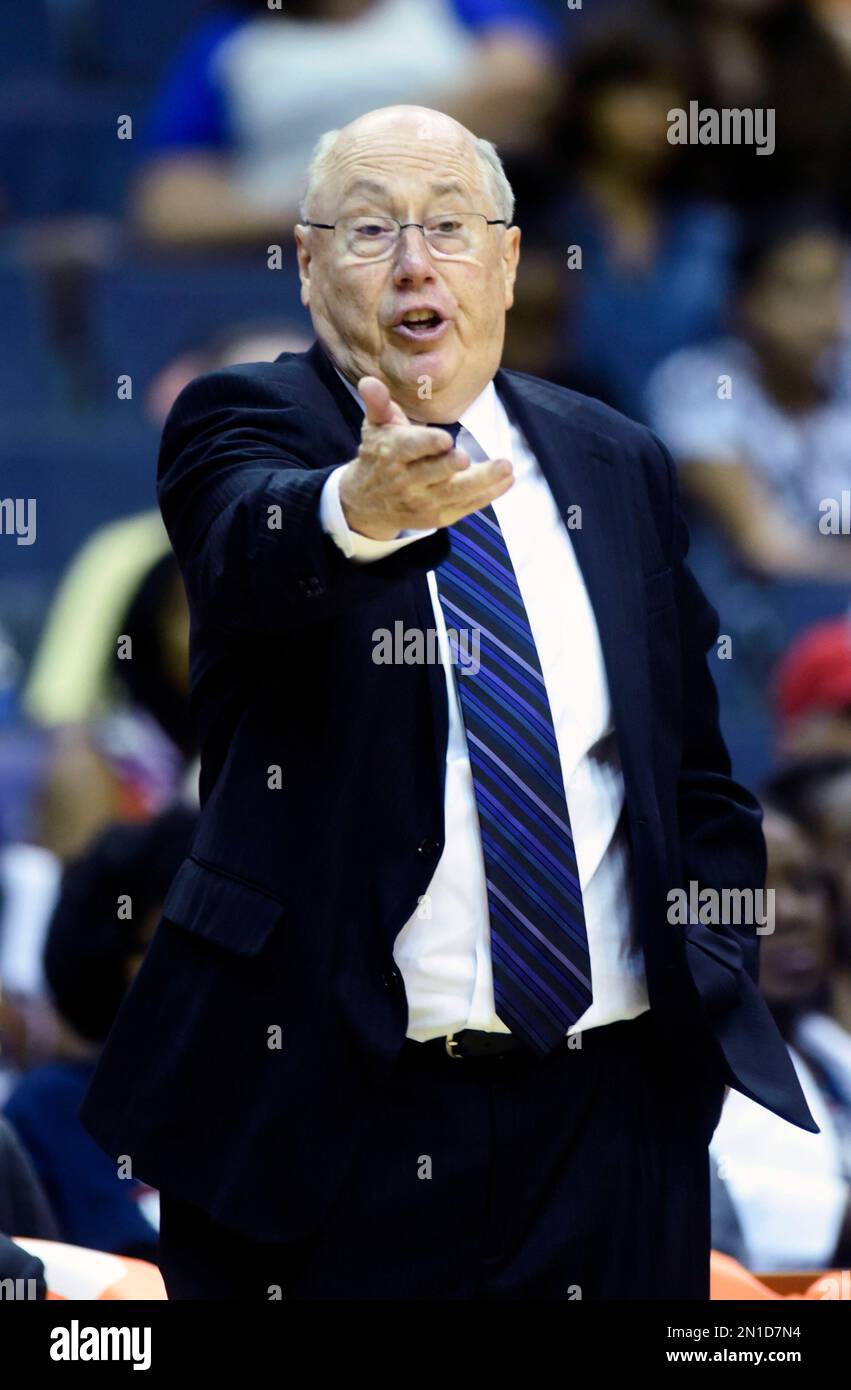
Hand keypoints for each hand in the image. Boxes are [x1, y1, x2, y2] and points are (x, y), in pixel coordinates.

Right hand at [338, 376, 513, 540]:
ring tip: (506, 467)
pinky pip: (466, 506)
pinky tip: (506, 481)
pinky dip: (488, 495)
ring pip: (455, 493)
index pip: (408, 449)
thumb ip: (378, 404)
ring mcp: (423, 502)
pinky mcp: (438, 516)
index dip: (426, 444)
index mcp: (391, 454)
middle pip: (432, 474)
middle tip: (466, 457)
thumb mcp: (375, 427)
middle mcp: (407, 482)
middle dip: (449, 466)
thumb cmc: (378, 455)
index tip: (444, 439)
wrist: (367, 504)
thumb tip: (369, 381)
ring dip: (482, 481)